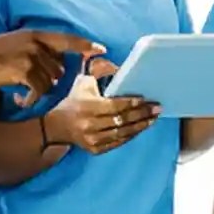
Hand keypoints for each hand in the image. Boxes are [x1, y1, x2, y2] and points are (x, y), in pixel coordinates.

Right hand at [0, 30, 105, 107]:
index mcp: (34, 34)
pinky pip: (38, 90)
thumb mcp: (15, 44)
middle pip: (58, 68)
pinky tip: (18, 99)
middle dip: (49, 81)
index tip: (101, 49)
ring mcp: (31, 56)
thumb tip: (57, 68)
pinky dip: (29, 99)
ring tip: (21, 93)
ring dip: (37, 91)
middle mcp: (36, 43)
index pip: (66, 39)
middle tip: (30, 87)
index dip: (84, 45)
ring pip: (50, 81)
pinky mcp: (24, 71)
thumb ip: (36, 50)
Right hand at [44, 63, 159, 154]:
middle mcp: (89, 124)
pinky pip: (118, 143)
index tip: (146, 100)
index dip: (131, 103)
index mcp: (87, 106)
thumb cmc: (74, 101)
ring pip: (122, 134)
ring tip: (153, 118)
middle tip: (157, 108)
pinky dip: (131, 135)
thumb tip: (117, 64)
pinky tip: (141, 128)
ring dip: (140, 126)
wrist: (57, 127)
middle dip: (142, 114)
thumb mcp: (83, 82)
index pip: (114, 105)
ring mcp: (92, 139)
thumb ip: (98, 70)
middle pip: (121, 120)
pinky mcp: (95, 149)